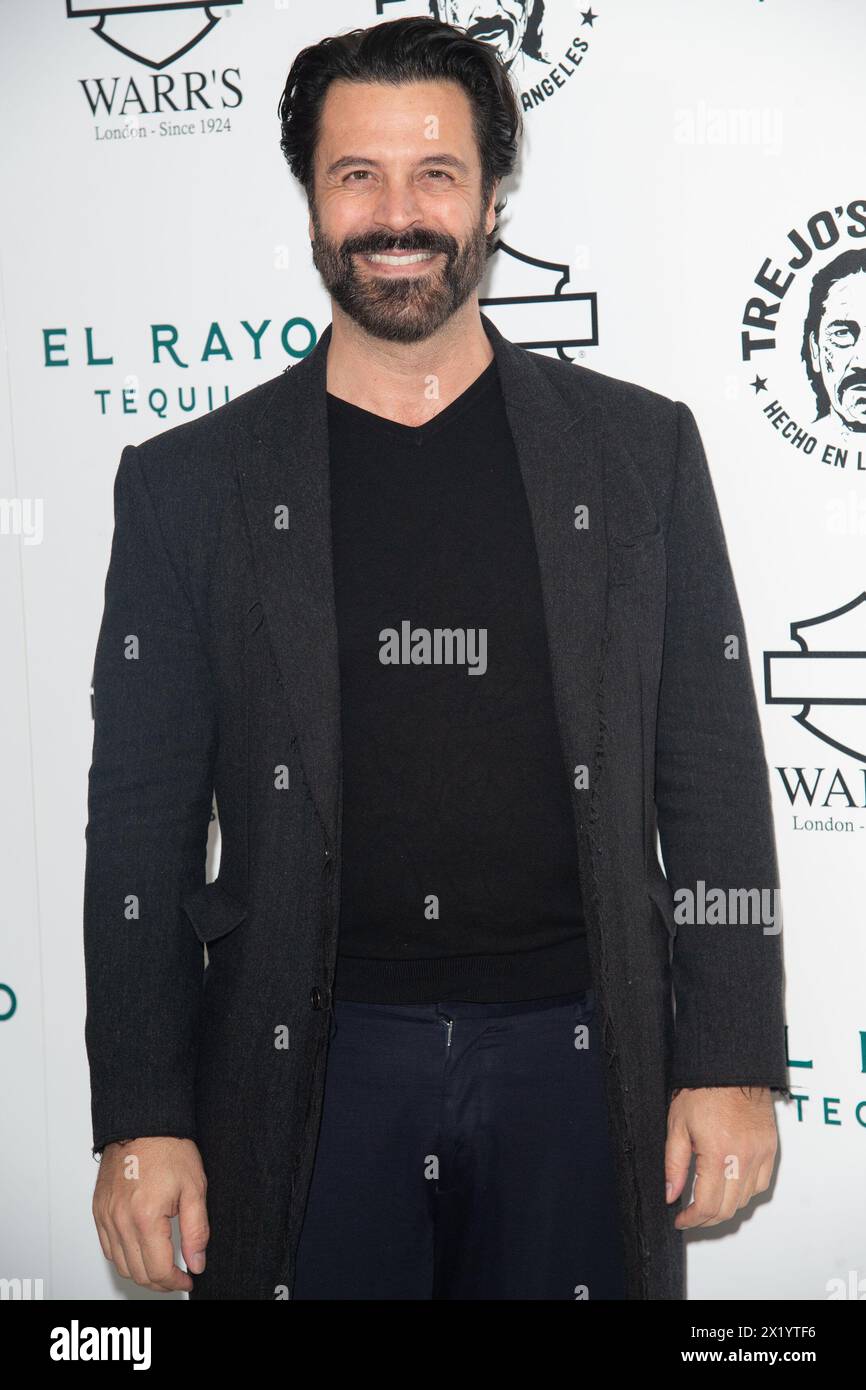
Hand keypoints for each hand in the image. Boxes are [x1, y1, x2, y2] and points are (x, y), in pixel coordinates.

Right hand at [92, 1136, 208, 1291]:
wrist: (143, 1122)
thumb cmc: (169, 1148)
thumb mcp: (194, 1189)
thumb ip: (196, 1231)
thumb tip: (196, 1263)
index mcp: (146, 1217)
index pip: (158, 1270)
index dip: (176, 1281)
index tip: (188, 1278)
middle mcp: (120, 1220)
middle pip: (137, 1272)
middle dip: (159, 1282)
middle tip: (177, 1276)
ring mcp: (106, 1216)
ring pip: (120, 1263)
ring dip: (141, 1272)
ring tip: (161, 1267)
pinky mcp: (98, 1209)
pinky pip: (107, 1247)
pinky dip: (123, 1257)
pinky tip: (139, 1251)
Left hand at [665, 1087, 777, 1229]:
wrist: (730, 1067)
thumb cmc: (703, 1089)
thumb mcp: (677, 1125)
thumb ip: (674, 1164)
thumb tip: (671, 1194)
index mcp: (718, 1153)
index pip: (708, 1205)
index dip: (692, 1220)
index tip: (681, 1220)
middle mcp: (744, 1157)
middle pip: (728, 1208)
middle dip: (706, 1218)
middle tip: (691, 1214)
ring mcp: (761, 1154)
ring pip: (746, 1199)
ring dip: (726, 1205)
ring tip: (707, 1198)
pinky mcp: (771, 1148)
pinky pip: (762, 1183)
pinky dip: (745, 1191)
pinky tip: (730, 1183)